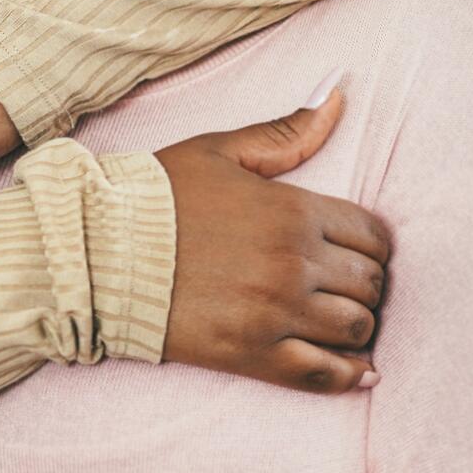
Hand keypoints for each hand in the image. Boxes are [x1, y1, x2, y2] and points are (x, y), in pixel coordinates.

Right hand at [157, 86, 390, 393]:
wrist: (98, 251)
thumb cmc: (157, 196)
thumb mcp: (221, 150)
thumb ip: (287, 132)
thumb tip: (339, 96)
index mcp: (293, 209)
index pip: (373, 235)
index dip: (373, 245)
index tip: (357, 251)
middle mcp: (294, 262)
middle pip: (370, 283)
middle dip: (366, 284)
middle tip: (346, 286)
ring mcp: (275, 313)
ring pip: (356, 328)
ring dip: (358, 325)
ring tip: (340, 320)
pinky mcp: (251, 354)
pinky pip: (322, 373)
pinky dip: (350, 376)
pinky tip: (361, 372)